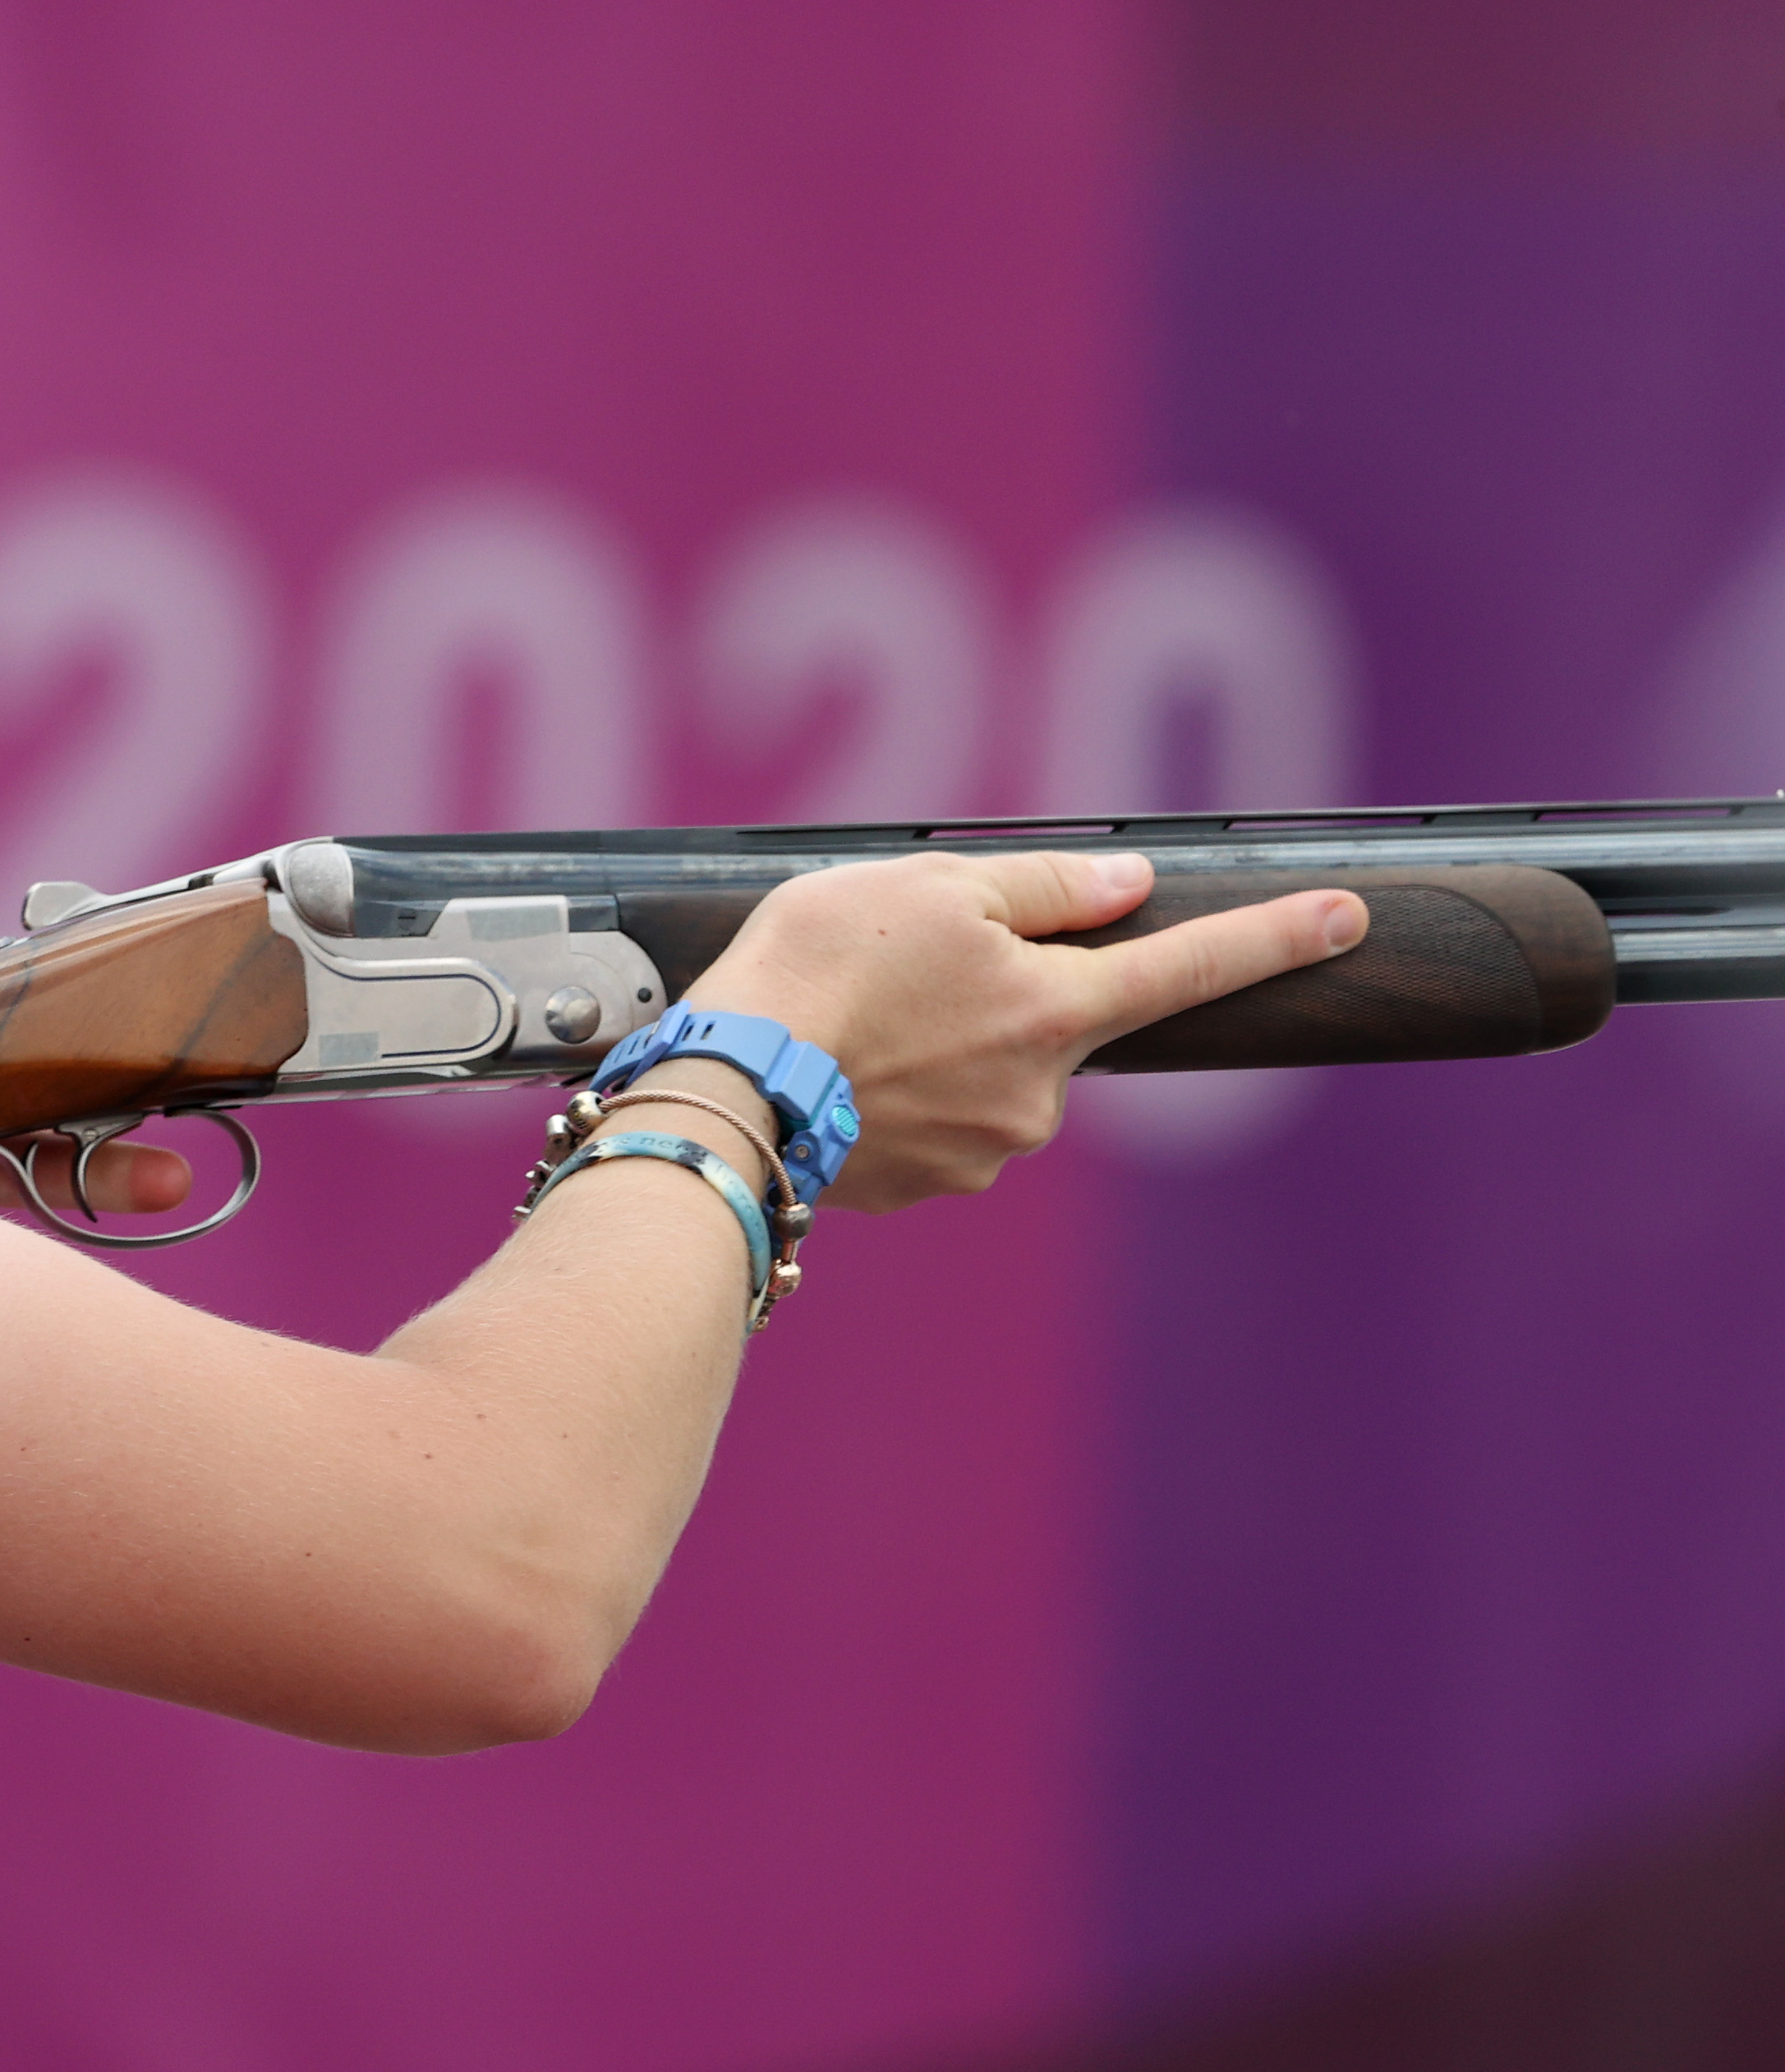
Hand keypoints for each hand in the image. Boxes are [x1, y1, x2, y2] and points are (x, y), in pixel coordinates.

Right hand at [683, 851, 1363, 1211]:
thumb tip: (1124, 892)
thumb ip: (1041, 888)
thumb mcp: (929, 885)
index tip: (1349, 917)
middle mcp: (1039, 1094)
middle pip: (1052, 1021)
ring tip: (847, 1020)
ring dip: (938, 1043)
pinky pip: (933, 1123)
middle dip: (998, 991)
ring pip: (988, 1074)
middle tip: (895, 968)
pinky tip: (836, 1070)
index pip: (1190, 967)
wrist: (723, 1095)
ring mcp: (983, 1152)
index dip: (1274, 937)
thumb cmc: (818, 971)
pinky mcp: (920, 1187)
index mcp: (1057, 1009)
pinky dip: (895, 1092)